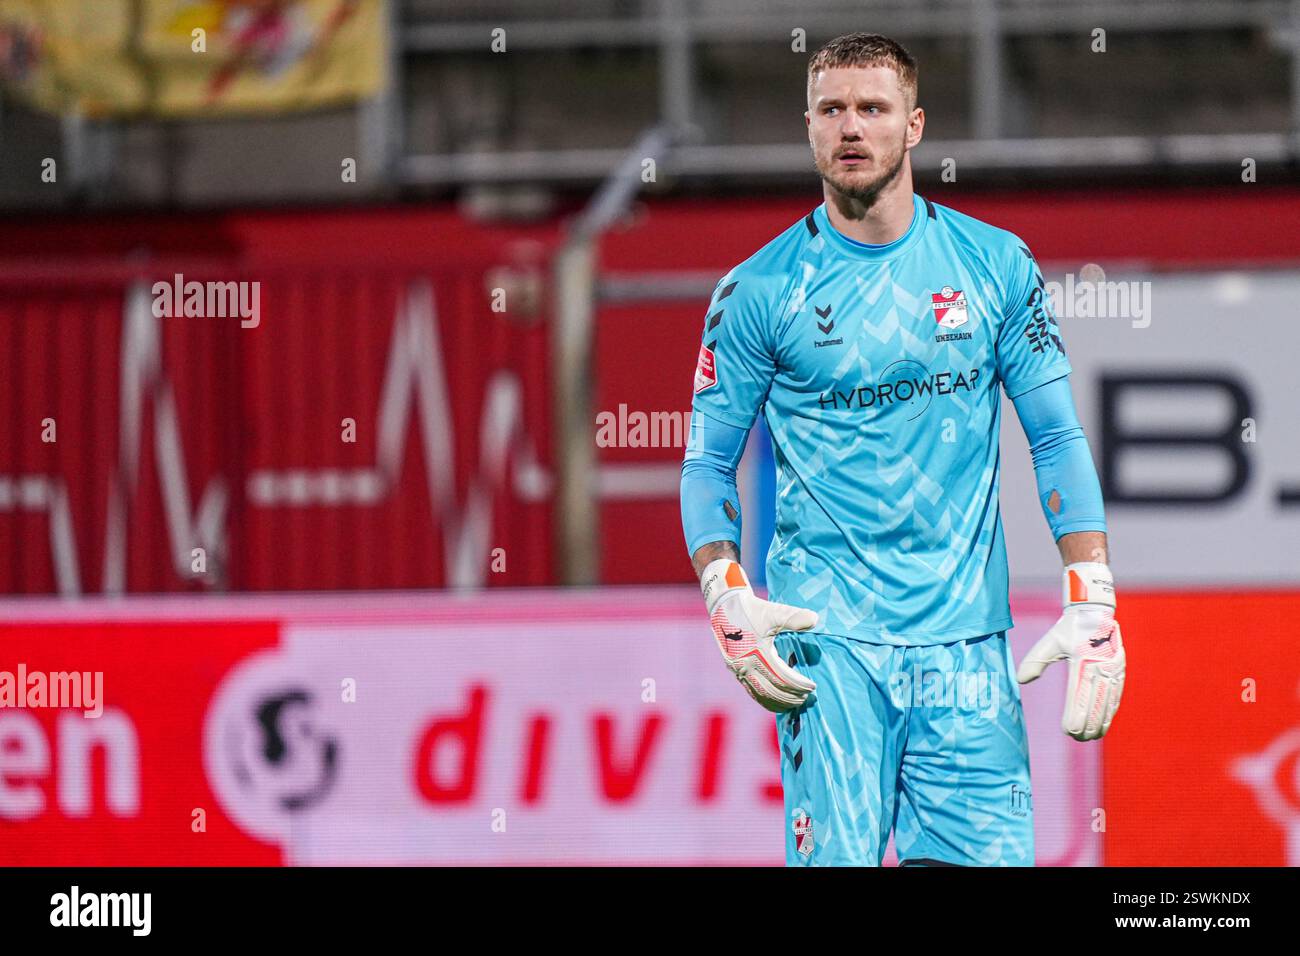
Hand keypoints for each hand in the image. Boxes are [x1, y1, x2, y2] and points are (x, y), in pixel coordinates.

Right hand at [700, 558, 818, 712]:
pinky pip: (751, 690)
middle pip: (772, 690)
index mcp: (757, 653)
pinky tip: (775, 702)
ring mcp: (739, 669)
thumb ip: (794, 617)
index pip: (782, 677)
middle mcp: (746, 665)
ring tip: (794, 703)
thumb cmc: (752, 609)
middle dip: (791, 696)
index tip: (813, 686)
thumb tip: (814, 619)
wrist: (725, 606)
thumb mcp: (774, 612)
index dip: (798, 684)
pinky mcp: (735, 670)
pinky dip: (765, 699)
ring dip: (779, 701)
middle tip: (807, 697)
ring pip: (760, 694)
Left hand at [1016, 562, 1124, 739]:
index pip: (1078, 693)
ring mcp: (1113, 668)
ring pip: (1107, 701)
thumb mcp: (1050, 641)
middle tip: (1078, 739)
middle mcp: (1101, 666)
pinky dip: (1110, 710)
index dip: (1074, 713)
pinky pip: (1116, 694)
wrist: (1096, 611)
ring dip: (1100, 720)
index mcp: (1083, 660)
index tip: (1068, 730)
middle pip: (1094, 701)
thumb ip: (1036, 660)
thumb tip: (1020, 680)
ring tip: (1092, 736)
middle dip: (1087, 723)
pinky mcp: (1119, 669)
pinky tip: (1105, 722)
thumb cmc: (1070, 628)